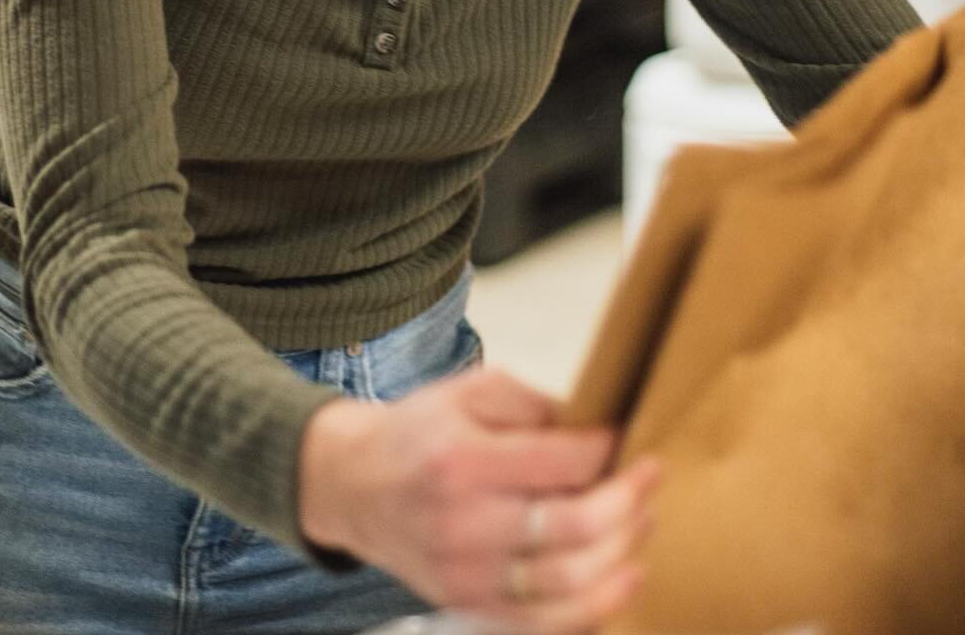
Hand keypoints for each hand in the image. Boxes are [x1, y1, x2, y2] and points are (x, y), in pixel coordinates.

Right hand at [299, 365, 659, 631]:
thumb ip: (530, 404)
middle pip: (574, 528)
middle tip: (648, 479)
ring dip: (622, 553)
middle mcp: (464, 522)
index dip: (606, 451)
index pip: (561, 463)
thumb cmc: (418, 432)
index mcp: (463, 458)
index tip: (625, 439)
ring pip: (569, 584)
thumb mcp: (468, 391)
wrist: (354, 485)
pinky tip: (623, 578)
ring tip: (642, 523)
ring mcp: (467, 574)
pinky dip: (595, 607)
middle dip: (627, 503)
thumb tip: (594, 429)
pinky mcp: (469, 604)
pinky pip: (546, 623)